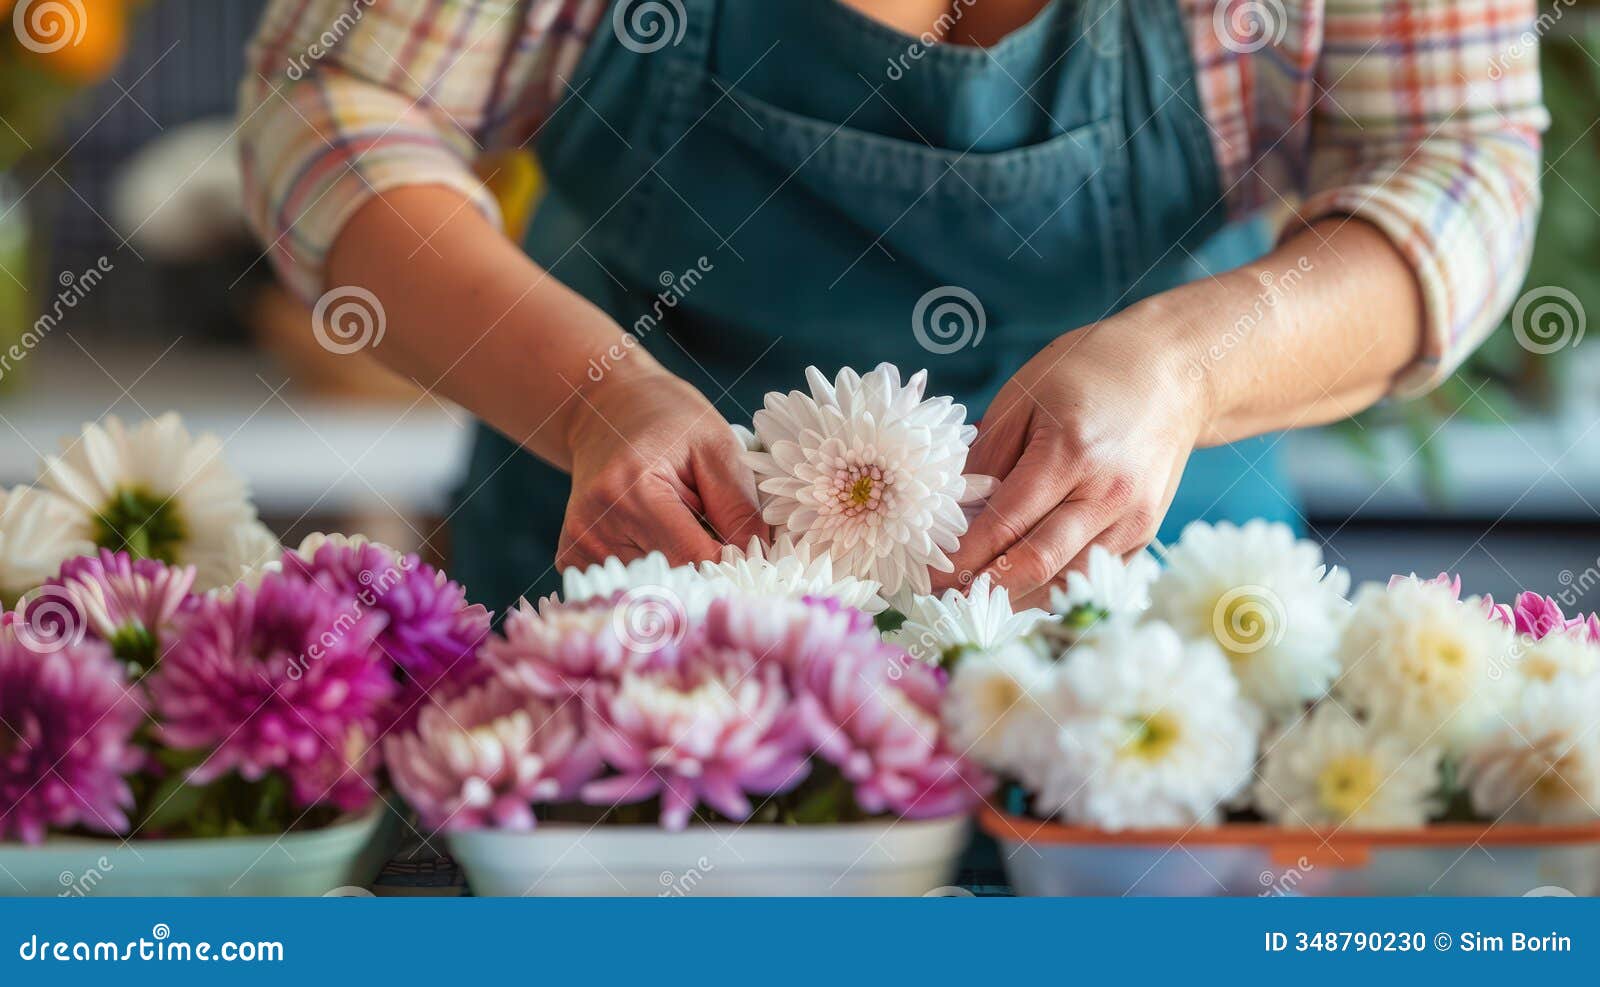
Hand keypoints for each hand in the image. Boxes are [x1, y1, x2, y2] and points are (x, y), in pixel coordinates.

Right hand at [558, 369, 767, 569]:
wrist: (607, 408)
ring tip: (677, 525)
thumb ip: (738, 505)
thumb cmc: (668, 421)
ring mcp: (580, 545)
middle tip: (713, 530)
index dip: (731, 561)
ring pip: (653, 587)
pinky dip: (653, 568)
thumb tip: (759, 560)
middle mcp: (597, 525)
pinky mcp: (573, 557)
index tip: (749, 550)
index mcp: (633, 492)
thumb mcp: (717, 446)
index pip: (695, 559)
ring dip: (677, 567)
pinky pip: (630, 584)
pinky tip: (652, 535)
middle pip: (674, 578)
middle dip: (705, 567)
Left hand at [940, 313, 1206, 608]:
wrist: (1176, 372)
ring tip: (973, 603)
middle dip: (982, 589)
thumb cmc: (1090, 373)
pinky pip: (1093, 578)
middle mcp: (1107, 495)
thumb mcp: (1023, 396)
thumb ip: (985, 455)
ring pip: (1066, 582)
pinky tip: (1018, 594)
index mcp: (1069, 454)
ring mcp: (1132, 520)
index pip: (1003, 525)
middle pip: (1036, 565)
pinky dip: (1053, 590)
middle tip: (942, 600)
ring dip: (1017, 600)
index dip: (961, 556)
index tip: (927, 574)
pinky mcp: (1145, 534)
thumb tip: (951, 510)